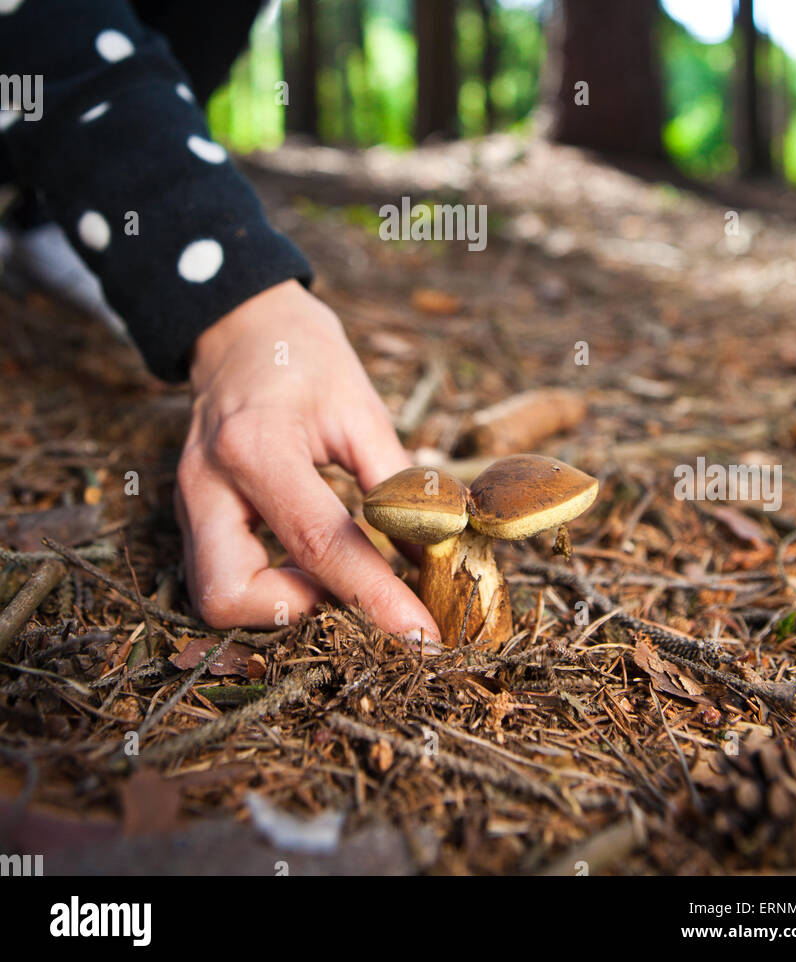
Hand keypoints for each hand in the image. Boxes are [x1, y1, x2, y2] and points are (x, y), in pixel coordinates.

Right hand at [174, 279, 438, 637]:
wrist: (241, 325)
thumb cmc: (303, 354)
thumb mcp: (359, 405)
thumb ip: (396, 482)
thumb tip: (439, 550)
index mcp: (257, 446)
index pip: (318, 543)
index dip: (374, 597)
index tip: (421, 635)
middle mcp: (208, 483)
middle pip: (229, 595)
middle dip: (294, 611)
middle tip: (349, 588)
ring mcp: (190, 502)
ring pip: (215, 597)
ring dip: (278, 602)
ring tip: (330, 572)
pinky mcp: (192, 514)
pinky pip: (220, 576)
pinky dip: (267, 586)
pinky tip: (307, 562)